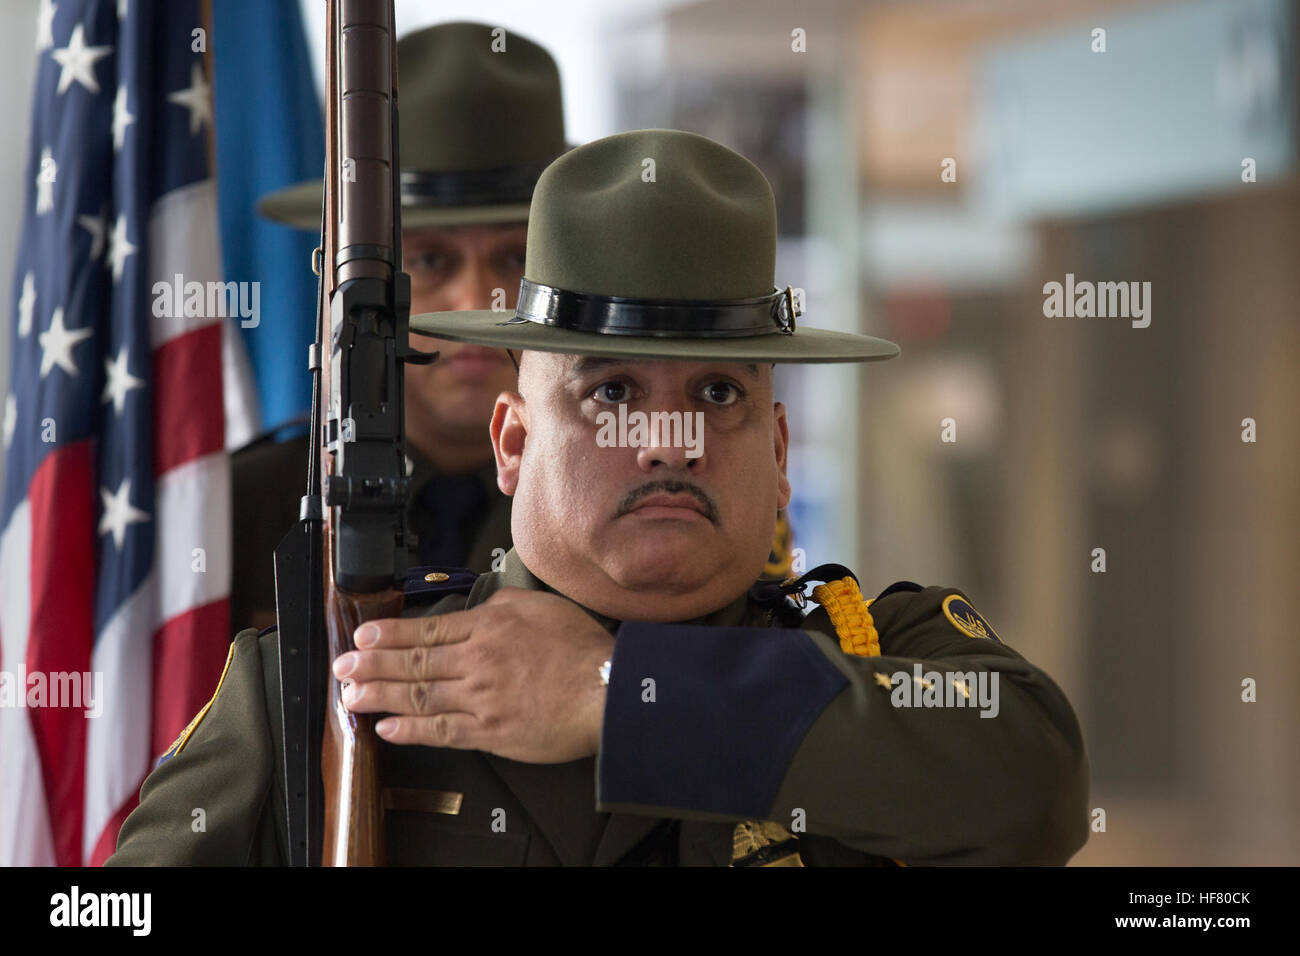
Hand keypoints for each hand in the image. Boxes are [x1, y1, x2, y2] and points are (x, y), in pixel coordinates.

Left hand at [332, 588, 613, 763]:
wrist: (606, 688)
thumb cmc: (582, 649)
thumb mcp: (540, 606)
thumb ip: (501, 605)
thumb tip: (476, 609)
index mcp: (488, 627)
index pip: (427, 628)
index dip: (389, 633)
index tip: (363, 636)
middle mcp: (477, 661)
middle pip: (413, 661)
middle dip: (371, 665)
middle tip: (342, 667)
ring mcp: (480, 698)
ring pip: (418, 695)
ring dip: (380, 696)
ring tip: (352, 697)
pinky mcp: (490, 732)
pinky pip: (441, 731)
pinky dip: (411, 731)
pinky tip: (389, 729)